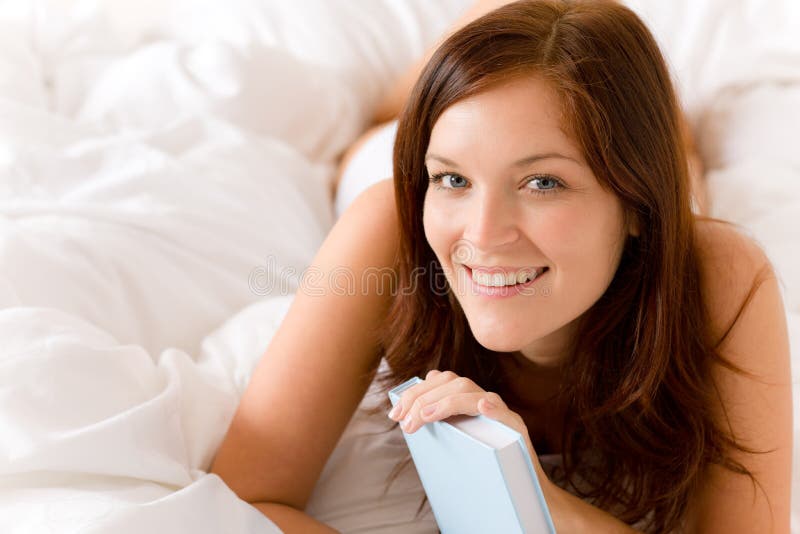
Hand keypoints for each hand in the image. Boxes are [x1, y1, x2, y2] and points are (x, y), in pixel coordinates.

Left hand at [387, 370, 548, 481]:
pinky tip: (483, 408)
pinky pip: (505, 414)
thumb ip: (440, 424)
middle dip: (423, 399)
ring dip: (447, 403)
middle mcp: (483, 400)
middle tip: (405, 424)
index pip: (439, 381)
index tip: (395, 414)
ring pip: (473, 395)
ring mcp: (500, 413)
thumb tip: (412, 414)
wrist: (520, 484)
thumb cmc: (484, 461)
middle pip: (452, 384)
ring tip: (425, 416)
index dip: (414, 393)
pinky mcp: (516, 429)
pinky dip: (493, 409)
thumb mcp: (457, 440)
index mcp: (467, 400)